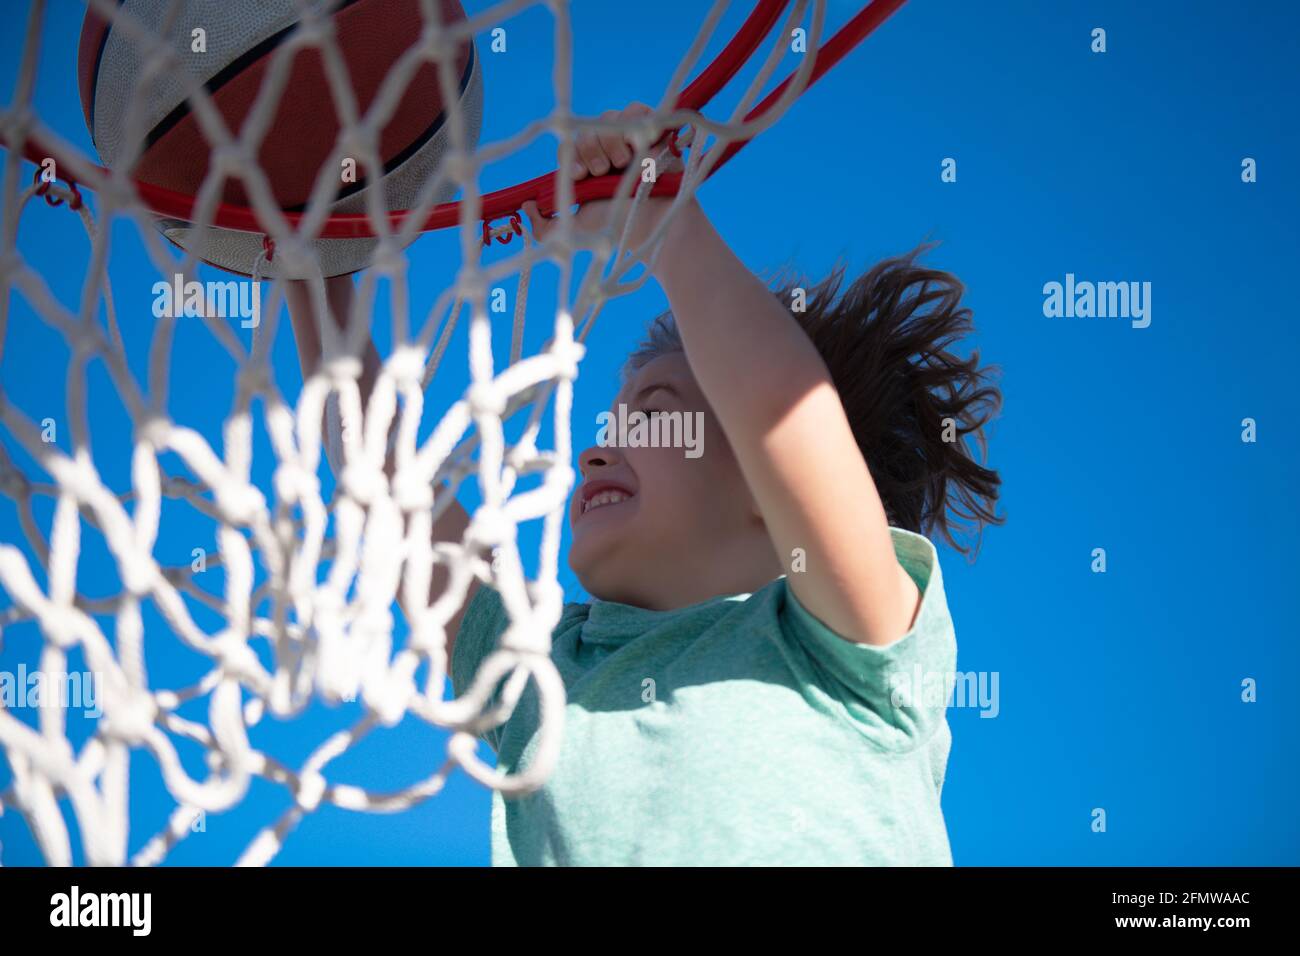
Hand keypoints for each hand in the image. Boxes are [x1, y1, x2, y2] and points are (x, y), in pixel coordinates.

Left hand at [523, 102, 694, 256]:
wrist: (653, 228)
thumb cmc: (619, 230)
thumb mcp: (574, 230)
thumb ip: (545, 226)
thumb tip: (525, 206)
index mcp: (589, 169)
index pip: (569, 147)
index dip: (572, 157)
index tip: (580, 176)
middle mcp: (608, 152)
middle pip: (587, 131)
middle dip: (591, 152)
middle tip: (603, 173)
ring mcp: (631, 141)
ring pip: (609, 119)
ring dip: (612, 143)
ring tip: (623, 165)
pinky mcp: (654, 132)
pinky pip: (636, 111)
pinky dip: (633, 126)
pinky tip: (636, 150)